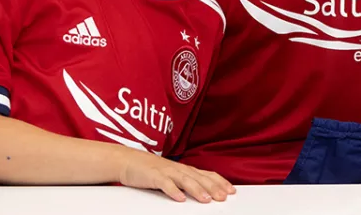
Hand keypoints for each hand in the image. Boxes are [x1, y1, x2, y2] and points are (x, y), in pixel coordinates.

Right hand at [119, 151, 235, 202]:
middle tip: (224, 197)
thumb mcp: (172, 175)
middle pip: (199, 178)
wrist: (128, 160)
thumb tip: (205, 191)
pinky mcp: (153, 176)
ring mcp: (166, 171)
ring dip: (196, 189)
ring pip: (185, 180)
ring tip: (206, 199)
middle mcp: (178, 169)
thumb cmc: (152, 170)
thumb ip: (186, 182)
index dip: (220, 182)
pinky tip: (180, 199)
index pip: (207, 174)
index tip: (231, 190)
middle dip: (213, 187)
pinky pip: (164, 184)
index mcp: (185, 169)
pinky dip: (173, 191)